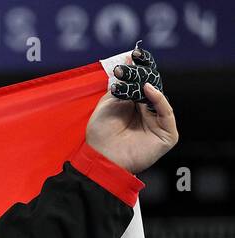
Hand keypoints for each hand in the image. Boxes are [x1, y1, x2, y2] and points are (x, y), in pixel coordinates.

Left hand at [86, 41, 178, 173]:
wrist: (99, 157)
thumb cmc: (100, 133)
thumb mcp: (108, 103)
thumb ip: (120, 85)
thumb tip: (128, 61)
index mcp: (137, 105)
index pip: (143, 81)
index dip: (141, 67)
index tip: (136, 52)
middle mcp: (150, 112)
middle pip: (153, 86)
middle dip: (145, 72)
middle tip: (139, 58)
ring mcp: (159, 122)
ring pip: (159, 97)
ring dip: (149, 84)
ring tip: (139, 74)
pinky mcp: (166, 135)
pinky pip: (166, 112)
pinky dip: (159, 99)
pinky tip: (149, 89)